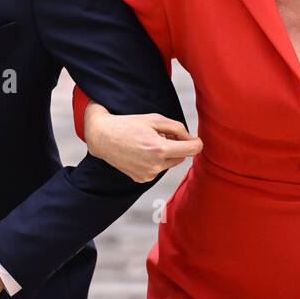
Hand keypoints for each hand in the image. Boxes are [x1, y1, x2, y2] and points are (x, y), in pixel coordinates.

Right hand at [84, 102, 201, 183]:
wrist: (103, 138)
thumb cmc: (129, 125)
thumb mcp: (155, 119)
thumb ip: (177, 128)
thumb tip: (191, 139)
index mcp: (160, 149)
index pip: (191, 150)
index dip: (196, 143)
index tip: (196, 140)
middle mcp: (155, 165)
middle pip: (181, 157)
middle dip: (177, 146)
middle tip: (163, 135)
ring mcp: (148, 175)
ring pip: (169, 164)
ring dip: (165, 154)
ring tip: (148, 143)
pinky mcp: (141, 179)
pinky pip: (157, 170)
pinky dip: (154, 161)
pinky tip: (140, 152)